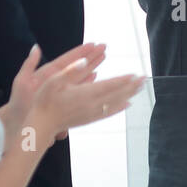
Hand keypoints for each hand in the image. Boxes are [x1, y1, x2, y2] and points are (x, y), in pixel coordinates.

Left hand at [6, 42, 106, 145]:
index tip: (92, 44)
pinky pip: (78, 88)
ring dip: (92, 66)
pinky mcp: (63, 99)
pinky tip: (95, 76)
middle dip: (91, 56)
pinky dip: (87, 81)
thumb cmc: (18, 103)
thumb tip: (36, 48)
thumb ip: (29, 64)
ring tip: (103, 56)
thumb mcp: (21, 81)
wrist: (17, 122)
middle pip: (77, 65)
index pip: (68, 60)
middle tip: (104, 46)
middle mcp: (57, 79)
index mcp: (48, 73)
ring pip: (80, 75)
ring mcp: (61, 89)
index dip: (80, 52)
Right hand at [24, 58, 144, 147]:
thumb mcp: (52, 81)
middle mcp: (91, 104)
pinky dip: (119, 108)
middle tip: (145, 79)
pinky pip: (108, 113)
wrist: (40, 125)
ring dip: (129, 95)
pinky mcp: (88, 119)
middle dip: (131, 86)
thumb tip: (82, 61)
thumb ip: (68, 71)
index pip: (109, 85)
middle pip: (116, 94)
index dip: (123, 80)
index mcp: (84, 94)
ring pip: (115, 103)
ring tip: (140, 88)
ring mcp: (91, 113)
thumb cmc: (44, 101)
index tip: (136, 75)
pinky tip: (127, 105)